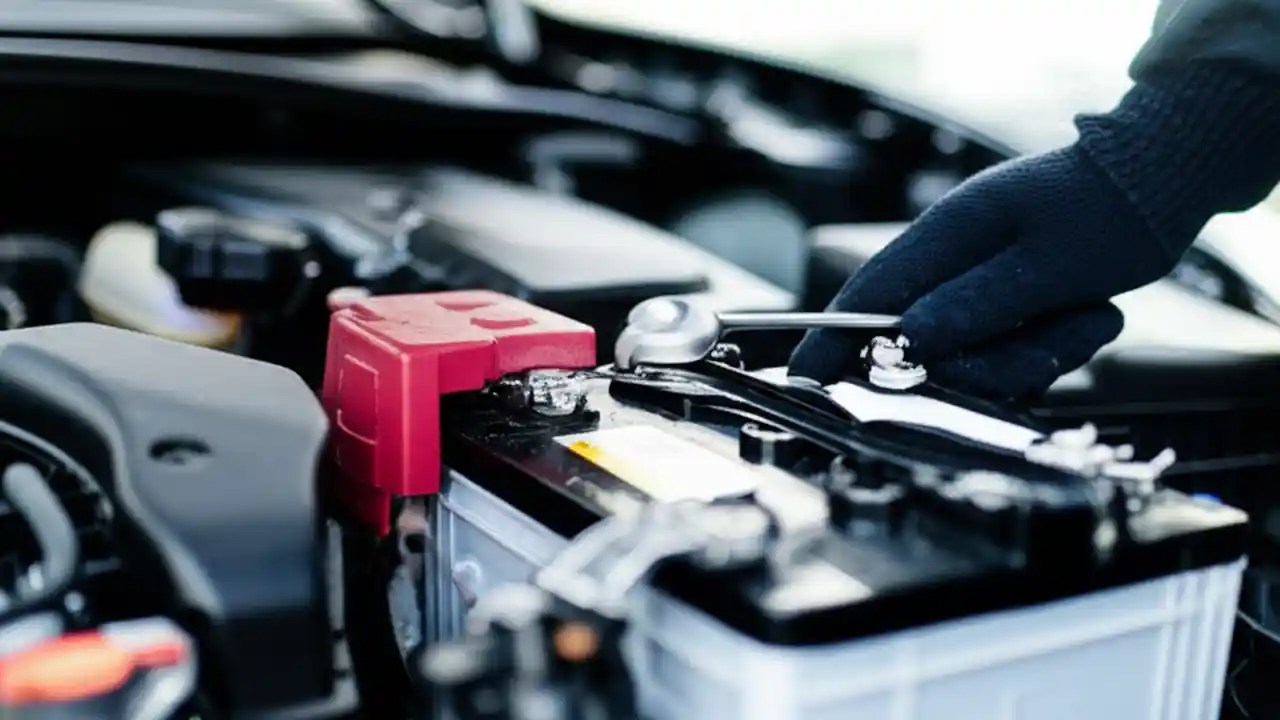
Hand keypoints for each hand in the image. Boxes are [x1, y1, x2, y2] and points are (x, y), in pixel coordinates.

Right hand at [789, 145, 1188, 400]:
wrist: (1163, 180)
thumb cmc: (1112, 209)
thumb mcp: (1046, 264)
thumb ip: (974, 305)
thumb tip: (908, 339)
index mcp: (947, 233)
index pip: (869, 293)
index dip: (833, 339)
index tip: (805, 379)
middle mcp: (954, 257)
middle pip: (927, 340)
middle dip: (987, 361)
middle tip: (1044, 349)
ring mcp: (980, 279)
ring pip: (975, 353)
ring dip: (1032, 354)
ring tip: (1085, 318)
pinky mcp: (1007, 298)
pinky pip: (1010, 350)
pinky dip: (1052, 345)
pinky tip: (1088, 315)